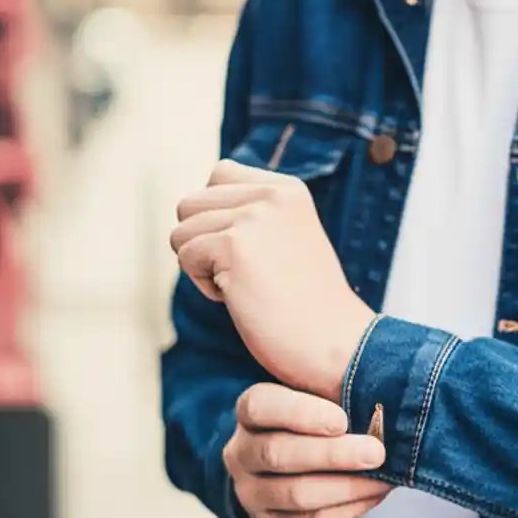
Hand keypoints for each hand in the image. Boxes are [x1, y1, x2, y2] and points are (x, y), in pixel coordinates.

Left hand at [172, 159, 374, 400]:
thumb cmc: (307, 304)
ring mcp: (253, 217)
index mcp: (287, 189)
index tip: (251, 250)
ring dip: (202, 265)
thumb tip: (189, 205)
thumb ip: (250, 213)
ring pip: (181, 231)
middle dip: (203, 242)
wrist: (336, 343)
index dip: (218, 215)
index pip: (220, 174)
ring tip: (245, 284)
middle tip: (246, 272)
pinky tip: (241, 297)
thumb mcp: (286, 238)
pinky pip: (186, 256)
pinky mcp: (234, 246)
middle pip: (191, 203)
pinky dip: (204, 285)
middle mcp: (271, 195)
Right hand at [224, 383, 392, 517]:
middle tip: (376, 452)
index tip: (341, 420)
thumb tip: (376, 378)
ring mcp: (252, 494)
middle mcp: (241, 453)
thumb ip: (332, 380)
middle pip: (278, 454)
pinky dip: (348, 509)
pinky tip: (373, 494)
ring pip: (296, 493)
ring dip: (346, 486)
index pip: (260, 406)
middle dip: (332, 455)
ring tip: (382, 478)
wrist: (297, 469)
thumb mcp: (316, 393)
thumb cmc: (317, 419)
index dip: (300, 413)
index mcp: (250, 412)